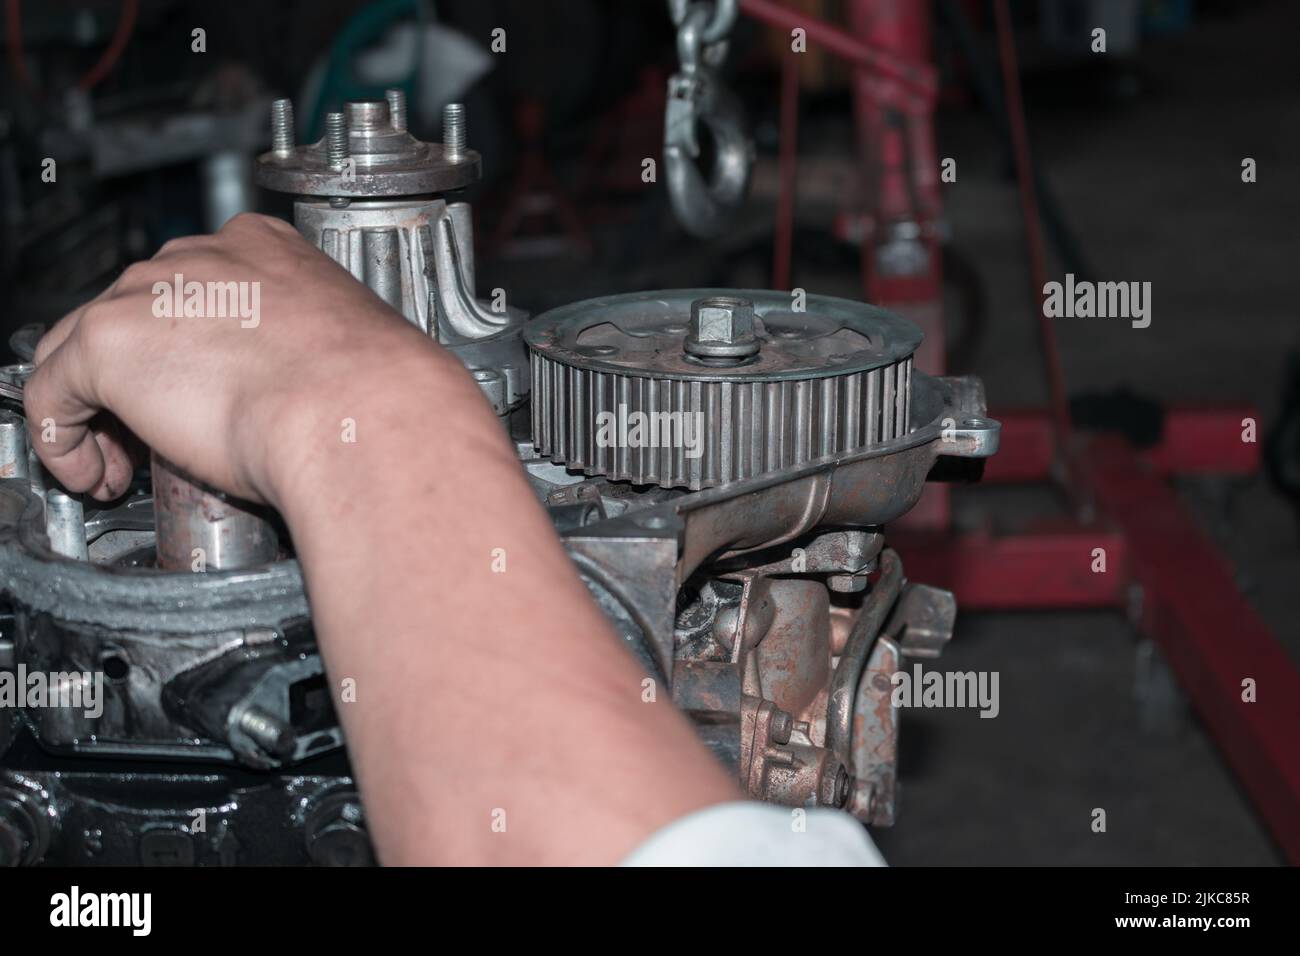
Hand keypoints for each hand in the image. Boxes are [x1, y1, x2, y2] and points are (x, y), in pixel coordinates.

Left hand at [24, 212, 454, 504]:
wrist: (362, 413)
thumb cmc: (369, 397)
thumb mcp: (338, 356)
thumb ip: (296, 356)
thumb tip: (282, 392)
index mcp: (264, 249)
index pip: (191, 293)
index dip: (181, 357)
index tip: (192, 402)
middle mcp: (201, 258)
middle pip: (132, 317)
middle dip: (134, 387)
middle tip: (150, 447)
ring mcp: (150, 291)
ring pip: (83, 350)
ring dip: (98, 416)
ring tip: (122, 469)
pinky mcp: (109, 341)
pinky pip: (51, 394)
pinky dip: (62, 442)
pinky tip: (95, 475)